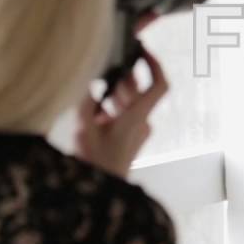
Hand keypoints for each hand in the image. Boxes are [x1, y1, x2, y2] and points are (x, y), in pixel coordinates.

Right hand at [75, 45, 168, 177]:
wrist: (102, 193)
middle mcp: (142, 123)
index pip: (159, 86)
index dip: (155, 65)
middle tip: (106, 65)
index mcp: (136, 118)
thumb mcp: (83, 129)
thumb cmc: (95, 165)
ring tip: (96, 86)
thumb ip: (86, 102)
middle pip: (139, 90)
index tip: (143, 51)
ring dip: (115, 92)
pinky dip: (113, 105)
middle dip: (123, 77)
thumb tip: (90, 80)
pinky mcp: (132, 137)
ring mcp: (138, 131)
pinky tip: (95, 106)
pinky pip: (126, 113)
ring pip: (131, 101)